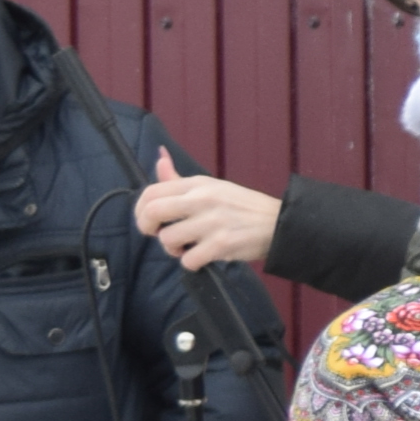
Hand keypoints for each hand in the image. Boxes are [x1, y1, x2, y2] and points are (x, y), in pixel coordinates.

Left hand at [133, 152, 281, 270]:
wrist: (280, 224)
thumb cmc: (244, 207)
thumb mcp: (213, 187)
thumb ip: (180, 180)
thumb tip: (160, 156)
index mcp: (198, 184)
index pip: (151, 192)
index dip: (140, 210)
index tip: (147, 221)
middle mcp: (202, 199)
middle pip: (152, 212)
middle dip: (147, 229)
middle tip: (159, 235)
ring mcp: (211, 222)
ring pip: (168, 239)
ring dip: (173, 250)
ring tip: (186, 248)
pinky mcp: (221, 244)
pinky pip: (188, 260)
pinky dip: (191, 263)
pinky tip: (202, 257)